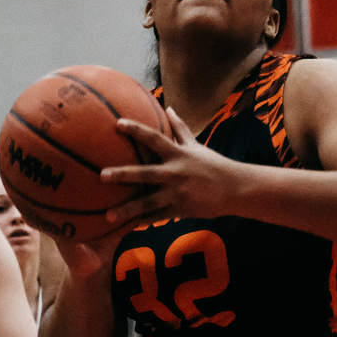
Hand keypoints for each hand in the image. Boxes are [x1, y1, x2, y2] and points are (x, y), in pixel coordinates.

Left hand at [102, 108, 245, 224]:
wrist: (235, 189)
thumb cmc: (213, 165)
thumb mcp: (197, 145)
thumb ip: (180, 128)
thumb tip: (168, 108)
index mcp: (178, 154)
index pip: (154, 138)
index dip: (136, 130)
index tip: (117, 123)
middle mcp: (175, 173)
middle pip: (145, 173)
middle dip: (123, 174)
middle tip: (102, 176)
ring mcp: (177, 193)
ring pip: (148, 202)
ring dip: (128, 209)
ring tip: (108, 215)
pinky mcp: (180, 210)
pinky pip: (158, 217)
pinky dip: (143, 223)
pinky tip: (127, 228)